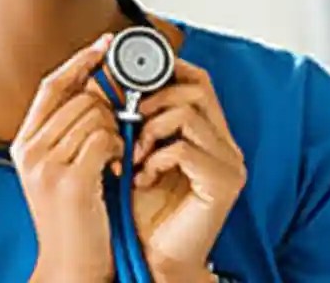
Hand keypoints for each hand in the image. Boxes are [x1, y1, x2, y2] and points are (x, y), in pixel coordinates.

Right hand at [12, 34, 121, 282]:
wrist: (71, 266)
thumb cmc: (73, 220)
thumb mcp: (59, 169)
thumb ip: (69, 130)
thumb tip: (98, 88)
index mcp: (24, 143)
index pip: (52, 84)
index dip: (80, 60)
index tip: (104, 45)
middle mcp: (30, 150)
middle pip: (80, 97)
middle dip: (109, 112)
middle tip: (115, 140)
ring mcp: (47, 164)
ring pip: (96, 116)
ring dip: (116, 135)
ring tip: (112, 162)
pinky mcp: (70, 180)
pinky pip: (105, 139)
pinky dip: (119, 151)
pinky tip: (115, 171)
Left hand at [129, 60, 244, 281]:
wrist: (153, 259)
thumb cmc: (143, 211)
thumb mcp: (133, 153)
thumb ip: (129, 119)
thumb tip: (100, 78)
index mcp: (209, 133)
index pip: (199, 80)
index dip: (166, 71)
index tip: (129, 80)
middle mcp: (226, 144)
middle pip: (197, 88)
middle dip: (153, 100)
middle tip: (127, 123)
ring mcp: (230, 163)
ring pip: (188, 113)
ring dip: (150, 130)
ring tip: (134, 156)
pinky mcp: (223, 184)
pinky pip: (185, 149)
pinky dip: (156, 160)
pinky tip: (143, 179)